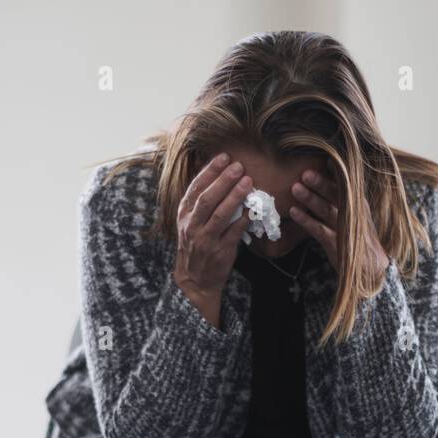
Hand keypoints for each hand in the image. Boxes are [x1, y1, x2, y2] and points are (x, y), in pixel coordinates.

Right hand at [172, 153, 251, 323]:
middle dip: (223, 180)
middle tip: (238, 166)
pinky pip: (234, 232)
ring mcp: (206, 240)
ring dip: (235, 196)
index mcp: (184, 215)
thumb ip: (201, 203)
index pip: (195, 188)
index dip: (210, 171)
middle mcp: (192, 226)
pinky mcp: (220, 252)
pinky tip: (253, 208)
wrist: (194, 280)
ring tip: (247, 181)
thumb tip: (219, 176)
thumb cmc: (195, 246)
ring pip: (220, 214)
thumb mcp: (189, 223)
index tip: (223, 157)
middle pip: (207, 199)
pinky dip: (244, 219)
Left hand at [289, 169, 388, 283]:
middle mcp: (353, 215)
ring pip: (327, 211)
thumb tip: (328, 176)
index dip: (337, 171)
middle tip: (305, 172)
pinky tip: (294, 212)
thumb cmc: (358, 240)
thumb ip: (341, 200)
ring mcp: (345, 230)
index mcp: (358, 205)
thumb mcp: (354, 217)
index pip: (348, 184)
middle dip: (321, 183)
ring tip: (295, 188)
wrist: (371, 271)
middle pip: (337, 195)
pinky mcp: (336, 245)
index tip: (325, 157)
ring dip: (311, 199)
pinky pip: (319, 230)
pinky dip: (306, 220)